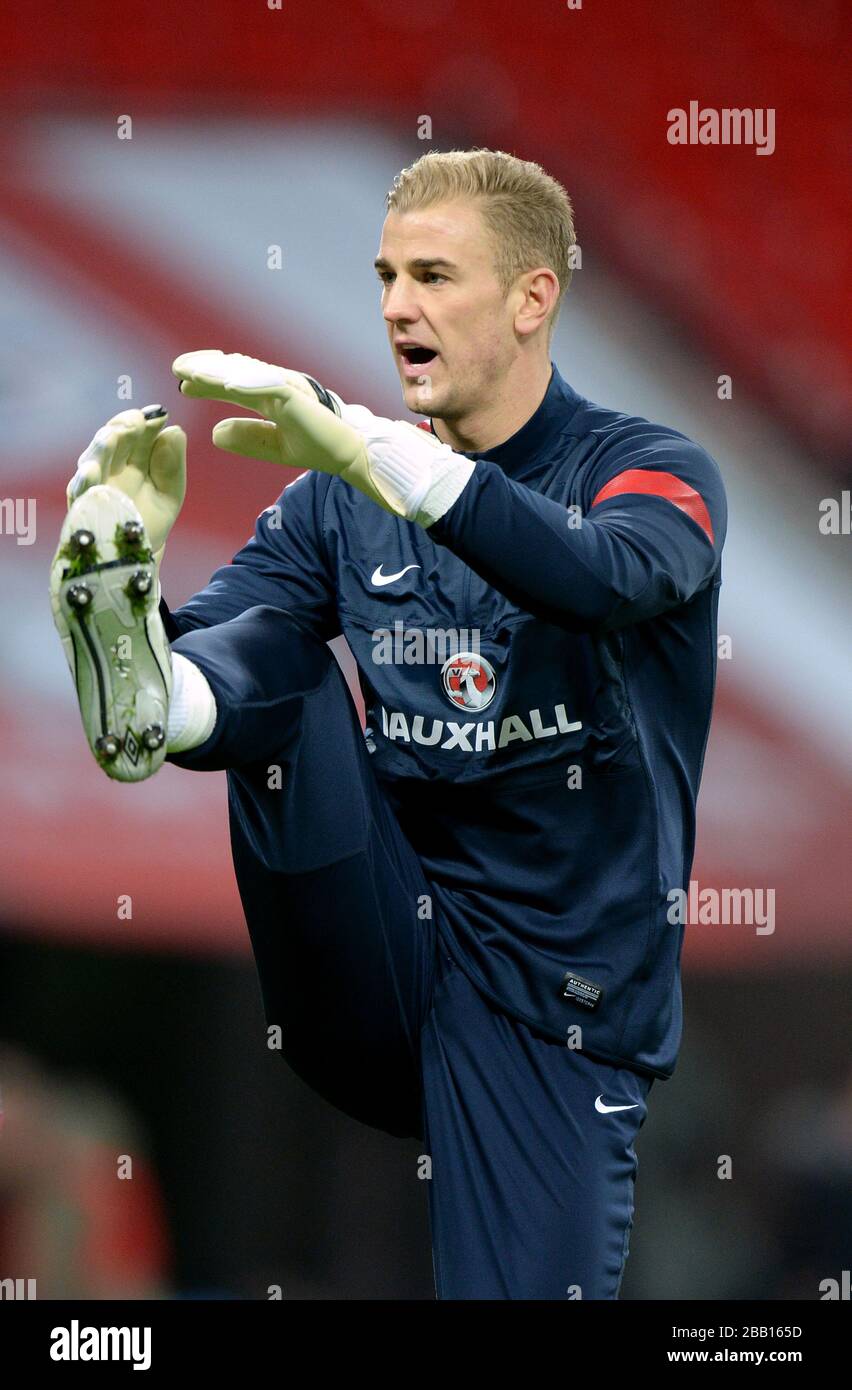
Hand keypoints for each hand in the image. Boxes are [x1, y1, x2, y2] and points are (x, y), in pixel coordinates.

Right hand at [66, 406, 185, 555]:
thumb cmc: (150, 519)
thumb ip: (172, 464)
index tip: (160, 414)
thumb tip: (175, 430)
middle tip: (136, 421)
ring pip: (94, 457)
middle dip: (123, 427)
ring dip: (101, 446)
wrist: (133, 555)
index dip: (147, 422)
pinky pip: (79, 489)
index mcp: (133, 457)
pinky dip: (84, 480)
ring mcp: (95, 481)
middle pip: (114, 438)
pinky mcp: (81, 502)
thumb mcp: (169, 492)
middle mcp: (111, 465)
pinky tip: (90, 472)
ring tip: (111, 437)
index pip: (138, 432)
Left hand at [171, 350, 472, 524]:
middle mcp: (277, 387)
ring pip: (246, 375)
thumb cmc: (320, 446)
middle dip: (205, 369)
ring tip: (192, 371)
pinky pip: (268, 386)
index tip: (182, 384)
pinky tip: (225, 383)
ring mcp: (288, 389)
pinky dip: (247, 382)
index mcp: (271, 398)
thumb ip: (248, 438)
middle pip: (235, 372)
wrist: (352, 453)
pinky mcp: (298, 397)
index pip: (233, 385)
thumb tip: (214, 434)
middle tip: (178, 369)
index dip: (207, 382)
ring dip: (218, 371)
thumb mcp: (274, 447)